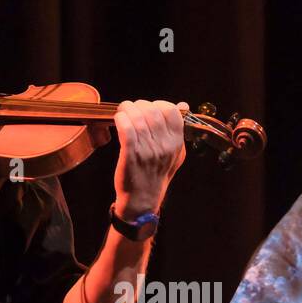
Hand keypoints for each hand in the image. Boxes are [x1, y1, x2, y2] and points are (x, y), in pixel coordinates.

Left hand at [112, 99, 187, 218]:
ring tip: (123, 112)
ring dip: (127, 109)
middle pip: (152, 110)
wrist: (143, 198)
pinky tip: (119, 120)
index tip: (149, 108)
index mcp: (176, 143)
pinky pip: (126, 129)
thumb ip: (178, 129)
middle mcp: (163, 146)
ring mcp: (147, 151)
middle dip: (139, 105)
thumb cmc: (158, 173)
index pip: (171, 111)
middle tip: (131, 109)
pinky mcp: (131, 155)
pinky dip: (121, 119)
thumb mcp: (175, 153)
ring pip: (137, 117)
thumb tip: (182, 104)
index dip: (158, 104)